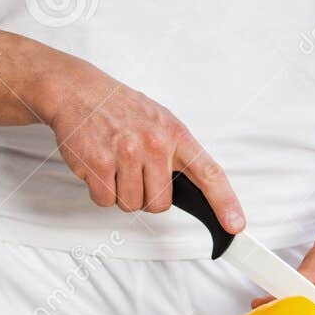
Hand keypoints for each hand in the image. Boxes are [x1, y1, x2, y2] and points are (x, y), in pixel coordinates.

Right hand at [44, 55, 244, 231]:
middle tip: (134, 170)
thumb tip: (194, 186)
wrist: (80, 91)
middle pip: (160, 203)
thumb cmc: (121, 108)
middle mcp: (154, 144)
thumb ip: (177, 151)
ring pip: (131, 204)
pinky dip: (100, 190)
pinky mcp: (99, 164)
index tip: (235, 223)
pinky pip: (105, 201)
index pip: (208, 172)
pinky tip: (99, 166)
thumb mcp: (160, 120)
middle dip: (146, 195)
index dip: (225, 201)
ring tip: (115, 163)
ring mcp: (126, 154)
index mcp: (175, 134)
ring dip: (121, 192)